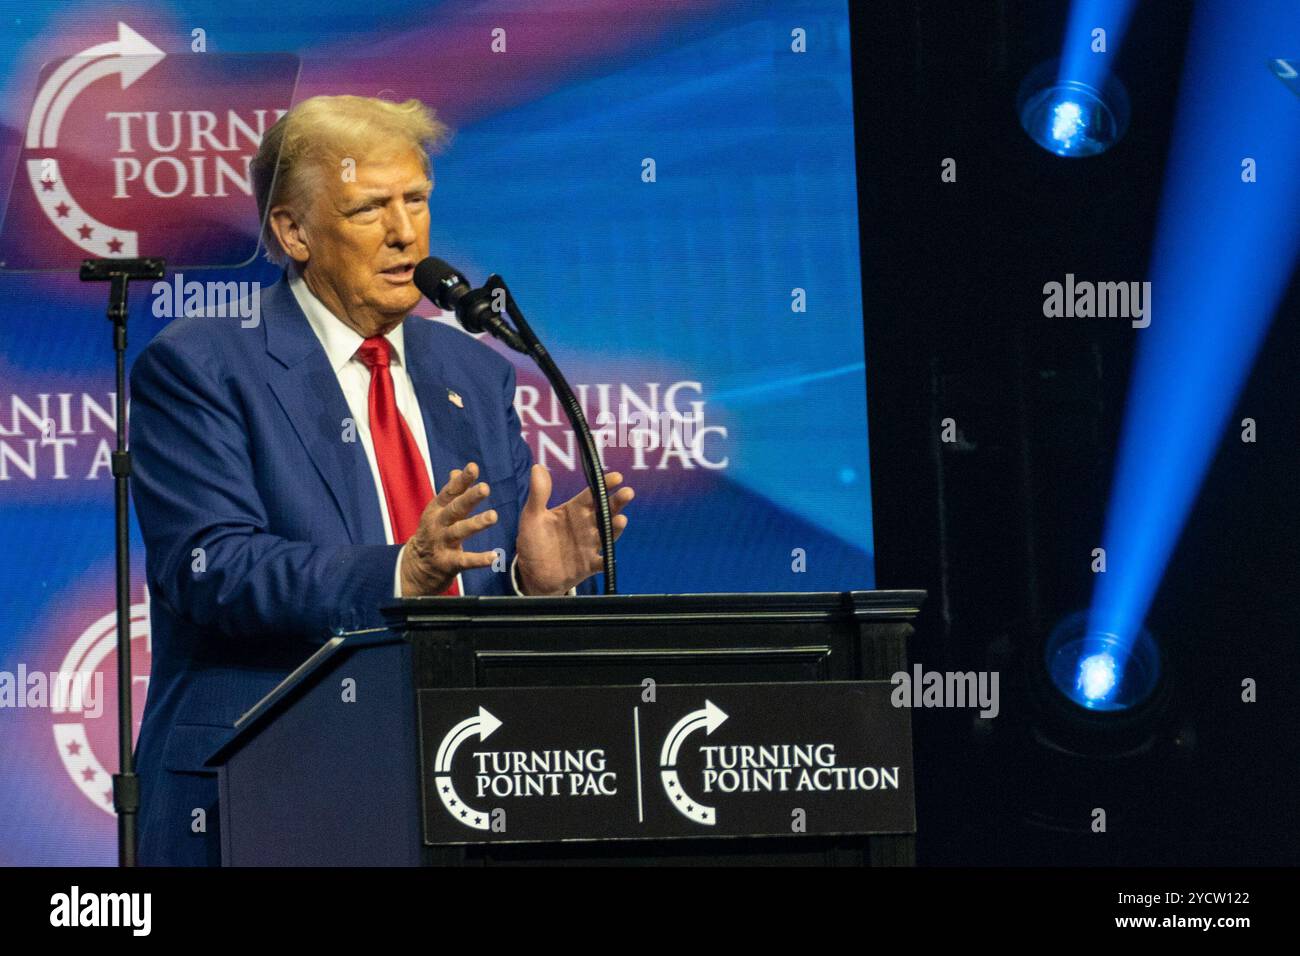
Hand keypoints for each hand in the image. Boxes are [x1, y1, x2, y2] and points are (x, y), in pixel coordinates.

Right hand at [399, 461, 498, 595]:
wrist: (416, 567)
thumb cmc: (433, 533)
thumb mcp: (438, 512)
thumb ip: (451, 493)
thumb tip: (457, 471)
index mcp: (437, 509)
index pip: (450, 492)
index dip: (461, 480)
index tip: (473, 467)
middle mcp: (438, 524)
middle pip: (455, 509)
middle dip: (469, 498)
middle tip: (485, 488)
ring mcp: (442, 543)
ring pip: (459, 531)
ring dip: (476, 523)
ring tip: (493, 516)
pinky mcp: (448, 563)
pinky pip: (465, 560)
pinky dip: (479, 559)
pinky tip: (494, 557)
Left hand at [515, 464, 633, 594]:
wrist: (532, 574)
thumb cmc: (533, 541)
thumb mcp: (531, 516)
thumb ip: (538, 494)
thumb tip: (537, 467)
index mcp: (574, 510)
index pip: (592, 494)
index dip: (604, 485)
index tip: (617, 477)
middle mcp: (586, 525)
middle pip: (606, 511)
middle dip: (618, 502)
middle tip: (628, 493)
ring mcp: (590, 545)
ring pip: (608, 534)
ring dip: (615, 527)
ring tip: (621, 519)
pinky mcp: (590, 565)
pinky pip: (601, 563)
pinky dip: (606, 561)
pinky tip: (609, 558)